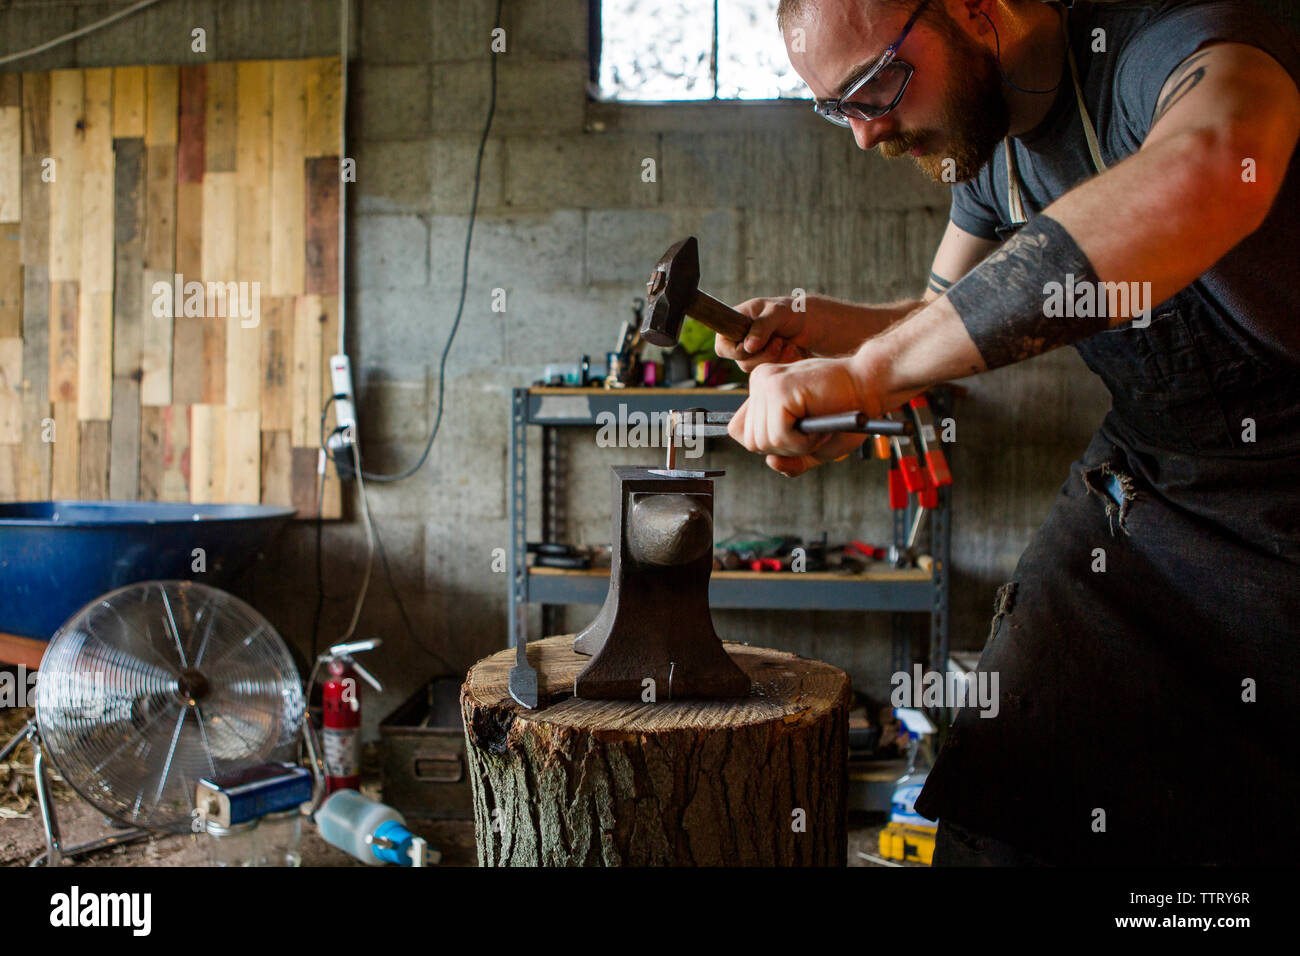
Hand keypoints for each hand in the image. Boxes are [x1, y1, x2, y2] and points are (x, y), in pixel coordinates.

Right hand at [715, 296, 814, 371]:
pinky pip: (771, 373)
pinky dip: (784, 363)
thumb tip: (748, 347)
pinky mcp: (766, 364)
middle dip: (765, 355)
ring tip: (789, 345)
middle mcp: (740, 342)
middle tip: (779, 341)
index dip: (738, 351)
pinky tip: (792, 351)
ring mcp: (753, 355)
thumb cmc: (790, 311)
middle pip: (742, 363)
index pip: (722, 348)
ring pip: (757, 370)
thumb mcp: (777, 312)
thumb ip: (762, 327)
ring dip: (776, 358)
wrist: (809, 323)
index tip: (758, 343)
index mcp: (734, 324)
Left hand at [729, 356, 890, 476]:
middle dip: (786, 448)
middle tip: (813, 432)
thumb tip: (771, 462)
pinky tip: (819, 425)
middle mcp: (759, 382)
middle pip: (751, 441)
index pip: (741, 432)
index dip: (771, 443)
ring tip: (818, 427)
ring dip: (797, 445)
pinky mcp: (778, 387)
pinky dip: (803, 441)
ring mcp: (766, 383)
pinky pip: (778, 435)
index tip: (797, 432)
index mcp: (761, 390)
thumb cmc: (845, 412)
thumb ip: (790, 459)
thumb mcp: (813, 445)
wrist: (870, 387)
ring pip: (763, 441)